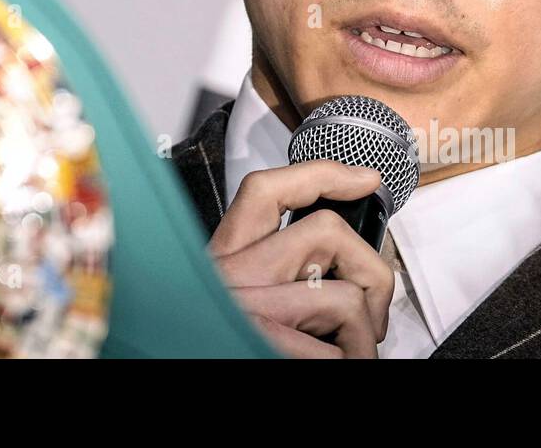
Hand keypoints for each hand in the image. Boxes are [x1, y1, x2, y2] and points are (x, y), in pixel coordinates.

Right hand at [208, 161, 392, 357]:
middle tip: (368, 309)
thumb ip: (276, 273)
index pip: (266, 190)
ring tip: (349, 354)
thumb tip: (340, 263)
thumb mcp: (236, 299)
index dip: (321, 174)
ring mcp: (248, 314)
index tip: (363, 178)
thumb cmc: (218, 341)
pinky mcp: (268, 348)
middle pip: (326, 232)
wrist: (170, 367)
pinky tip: (335, 367)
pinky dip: (355, 363)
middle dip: (370, 271)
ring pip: (345, 294)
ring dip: (366, 334)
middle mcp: (229, 278)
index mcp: (221, 260)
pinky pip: (342, 351)